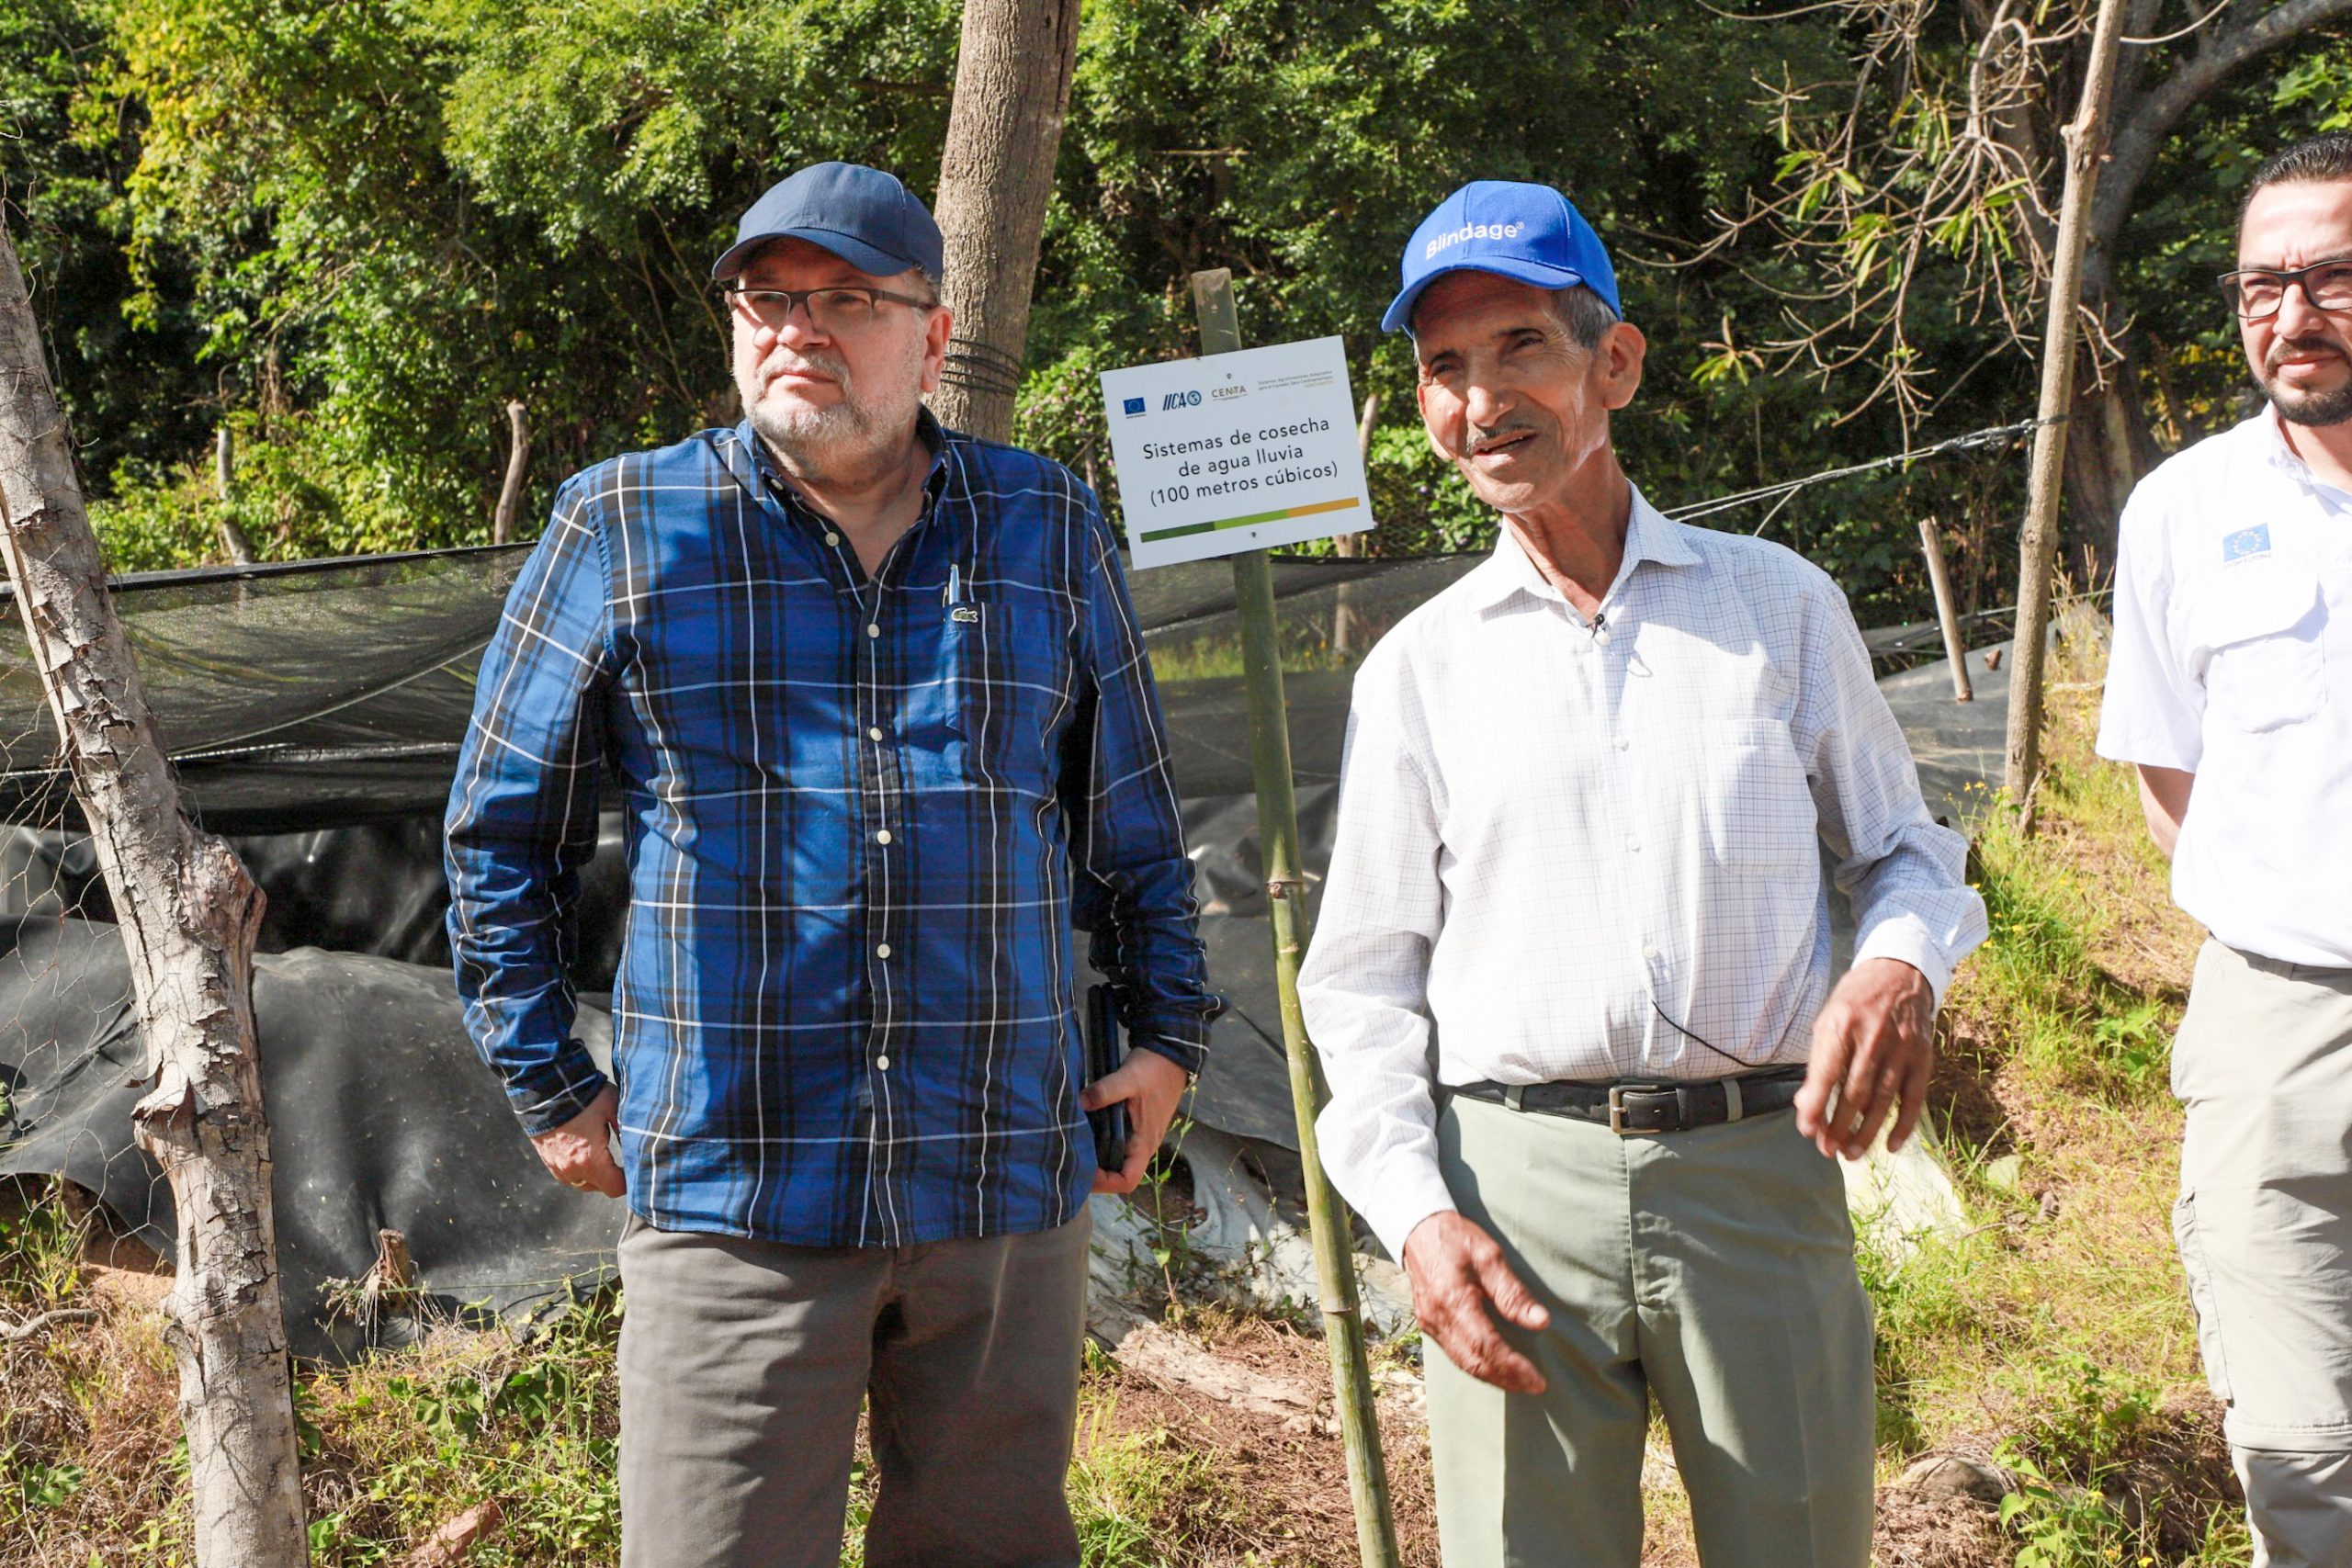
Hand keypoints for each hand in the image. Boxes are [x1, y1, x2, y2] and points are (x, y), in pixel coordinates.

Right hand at [530, 1082, 624, 1197]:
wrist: (546, 1089)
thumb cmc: (583, 1097)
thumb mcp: (613, 1108)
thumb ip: (625, 1129)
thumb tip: (637, 1143)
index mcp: (591, 1160)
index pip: (615, 1188)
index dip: (628, 1182)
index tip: (634, 1170)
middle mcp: (572, 1169)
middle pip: (599, 1187)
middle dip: (612, 1178)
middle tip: (621, 1162)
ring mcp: (557, 1166)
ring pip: (581, 1182)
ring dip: (593, 1175)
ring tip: (602, 1156)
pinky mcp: (547, 1159)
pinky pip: (566, 1174)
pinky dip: (577, 1169)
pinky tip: (583, 1152)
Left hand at [1083, 1049, 1190, 1195]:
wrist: (1170, 1055)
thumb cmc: (1153, 1070)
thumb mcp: (1128, 1078)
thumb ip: (1104, 1091)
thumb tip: (1080, 1102)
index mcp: (1144, 1142)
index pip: (1127, 1180)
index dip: (1105, 1183)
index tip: (1084, 1170)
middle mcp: (1142, 1145)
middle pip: (1118, 1174)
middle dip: (1095, 1173)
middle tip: (1070, 1159)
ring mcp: (1139, 1136)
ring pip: (1116, 1159)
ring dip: (1096, 1158)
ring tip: (1073, 1146)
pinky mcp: (1134, 1125)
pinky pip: (1116, 1144)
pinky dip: (1100, 1143)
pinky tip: (1084, 1131)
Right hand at [1400, 1211, 1550, 1393]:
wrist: (1417, 1229)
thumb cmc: (1455, 1238)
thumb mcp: (1489, 1256)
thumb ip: (1513, 1292)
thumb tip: (1540, 1322)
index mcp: (1453, 1300)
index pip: (1485, 1346)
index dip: (1512, 1368)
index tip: (1537, 1380)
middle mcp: (1437, 1318)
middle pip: (1473, 1362)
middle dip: (1505, 1379)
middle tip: (1533, 1387)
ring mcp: (1429, 1323)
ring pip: (1462, 1362)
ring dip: (1492, 1377)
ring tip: (1519, 1382)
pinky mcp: (1428, 1324)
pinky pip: (1454, 1353)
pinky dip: (1477, 1365)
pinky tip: (1495, 1367)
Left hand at [1795, 957, 1934, 1160]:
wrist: (1899, 973)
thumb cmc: (1855, 1002)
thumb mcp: (1827, 1021)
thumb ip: (1818, 1062)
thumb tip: (1805, 1104)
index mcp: (1841, 1024)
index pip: (1826, 1073)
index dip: (1816, 1105)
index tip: (1807, 1130)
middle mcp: (1873, 1037)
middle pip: (1855, 1092)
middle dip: (1839, 1126)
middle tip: (1828, 1150)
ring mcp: (1901, 1048)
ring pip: (1883, 1100)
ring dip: (1867, 1132)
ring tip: (1851, 1154)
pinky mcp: (1923, 1057)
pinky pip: (1914, 1097)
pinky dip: (1904, 1124)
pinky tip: (1892, 1145)